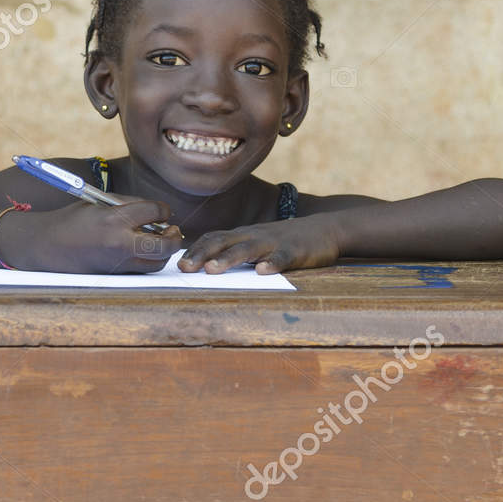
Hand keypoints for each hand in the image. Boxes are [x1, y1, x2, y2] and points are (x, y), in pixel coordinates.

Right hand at [5, 200, 183, 273]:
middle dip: (174, 236)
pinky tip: (142, 251)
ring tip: (158, 241)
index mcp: (115, 219)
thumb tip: (157, 212)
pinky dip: (148, 260)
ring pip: (158, 262)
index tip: (162, 211)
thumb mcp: (99, 204)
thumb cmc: (72, 220)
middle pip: (165, 244)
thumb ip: (129, 205)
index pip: (155, 211)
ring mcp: (119, 263)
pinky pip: (142, 270)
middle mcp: (120, 243)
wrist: (46, 246)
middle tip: (172, 229)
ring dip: (163, 251)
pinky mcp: (115, 275)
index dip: (164, 209)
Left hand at [177, 215, 340, 274]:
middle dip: (202, 255)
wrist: (326, 229)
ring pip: (248, 249)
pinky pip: (282, 258)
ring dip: (229, 259)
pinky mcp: (295, 251)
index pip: (213, 238)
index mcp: (243, 235)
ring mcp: (274, 242)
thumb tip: (203, 266)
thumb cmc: (284, 240)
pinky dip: (272, 264)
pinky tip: (262, 272)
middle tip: (183, 269)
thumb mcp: (256, 242)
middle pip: (224, 242)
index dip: (195, 250)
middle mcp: (254, 236)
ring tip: (212, 270)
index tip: (176, 265)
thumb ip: (234, 250)